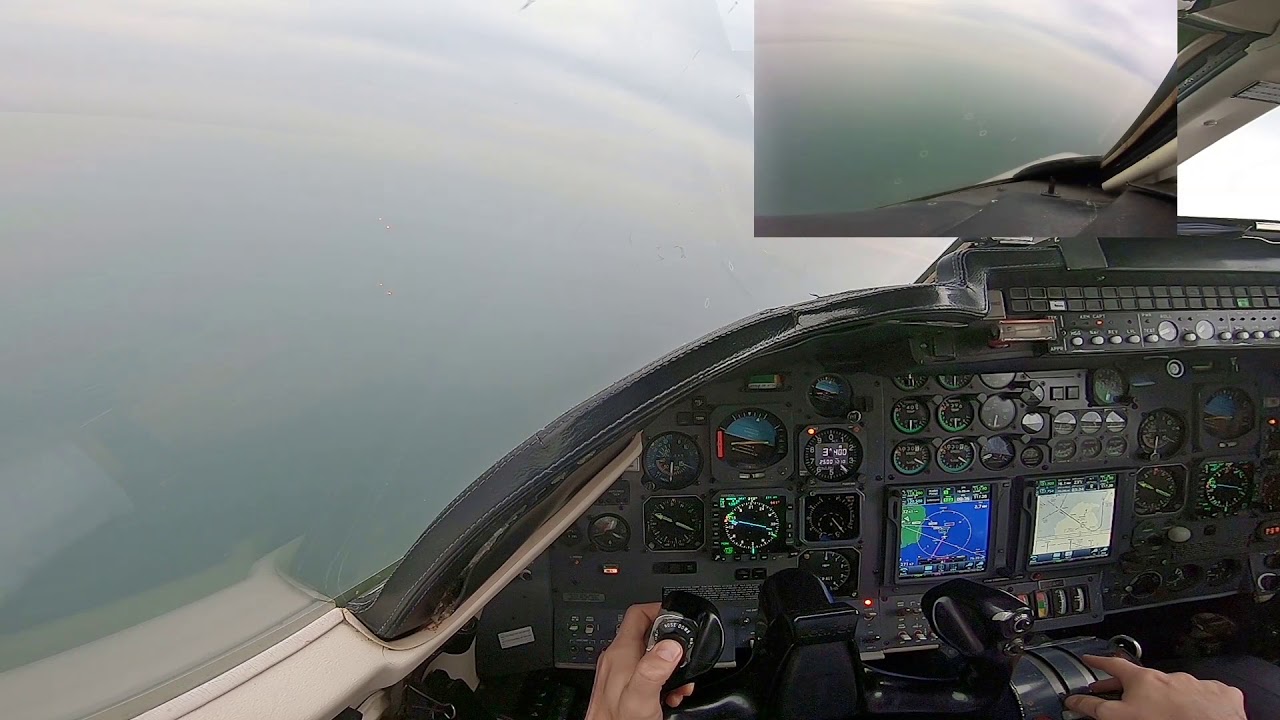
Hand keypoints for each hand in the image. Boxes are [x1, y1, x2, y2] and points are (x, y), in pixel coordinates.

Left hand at [585, 603, 695, 719]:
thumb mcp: (641, 697)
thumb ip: (654, 669)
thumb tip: (670, 645)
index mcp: (620, 654)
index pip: (637, 614)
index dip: (659, 610)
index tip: (678, 619)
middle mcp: (617, 660)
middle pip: (647, 634)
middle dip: (671, 643)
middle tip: (685, 658)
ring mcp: (620, 674)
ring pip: (649, 655)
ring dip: (669, 664)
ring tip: (680, 682)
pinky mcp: (625, 688)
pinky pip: (646, 673)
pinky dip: (662, 679)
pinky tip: (669, 695)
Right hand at [1064, 654, 1246, 719]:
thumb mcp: (1119, 717)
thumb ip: (1094, 707)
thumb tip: (1073, 702)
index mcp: (1143, 678)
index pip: (1113, 664)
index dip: (1098, 662)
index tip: (1090, 659)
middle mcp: (1169, 677)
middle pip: (1144, 678)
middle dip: (1131, 686)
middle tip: (1118, 693)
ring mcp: (1196, 684)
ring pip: (1175, 687)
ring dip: (1165, 696)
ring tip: (1162, 712)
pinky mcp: (1219, 695)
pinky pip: (1205, 694)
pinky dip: (1197, 701)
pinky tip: (1194, 713)